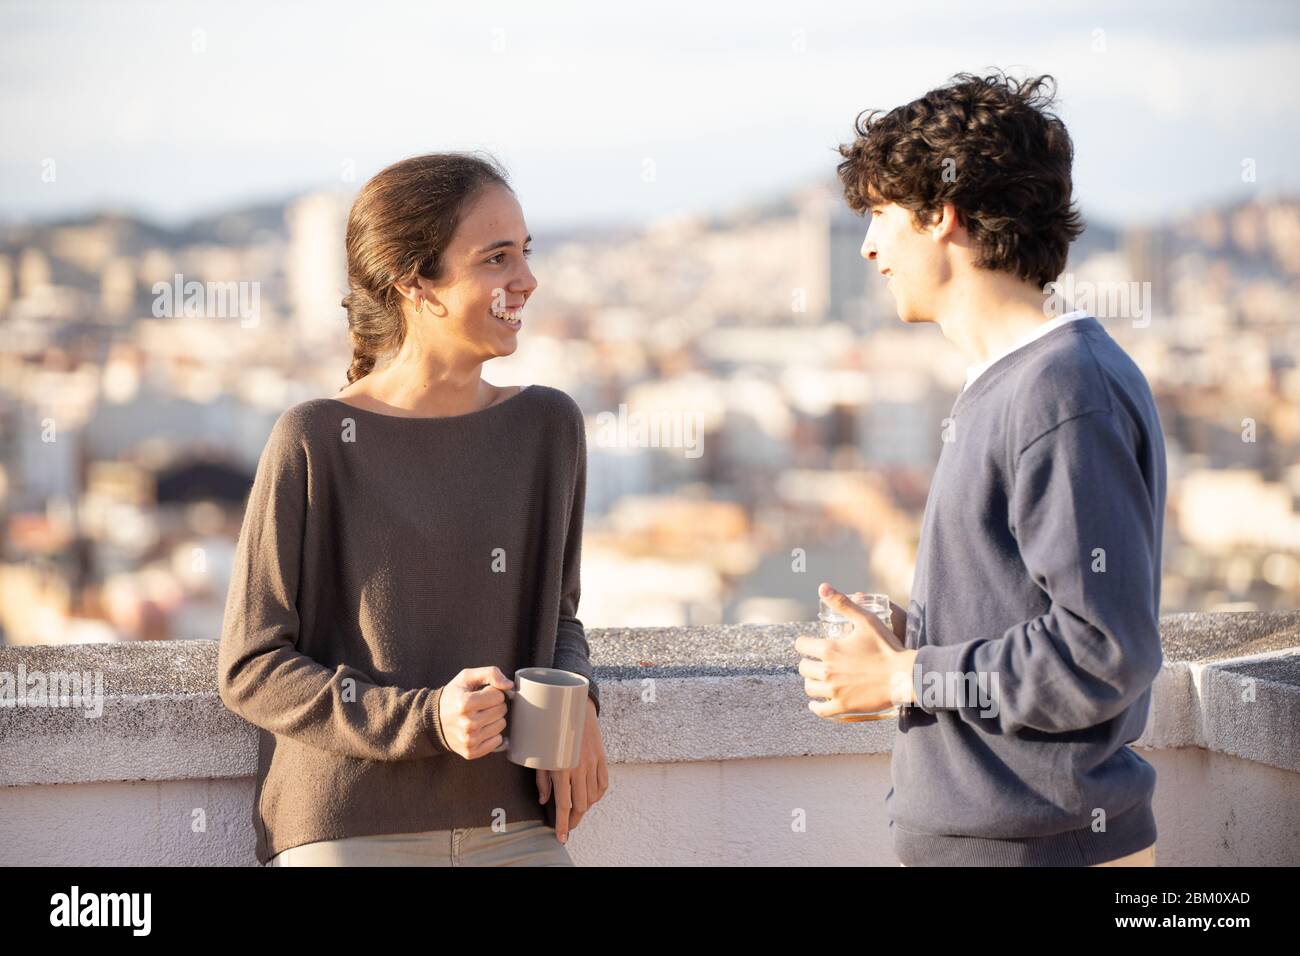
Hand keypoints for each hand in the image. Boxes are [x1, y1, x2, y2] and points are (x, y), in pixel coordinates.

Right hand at [437, 666, 512, 759]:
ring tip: (480, 716)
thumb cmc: (454, 696)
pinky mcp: (471, 752)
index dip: (493, 692)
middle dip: (495, 705)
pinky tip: (481, 729)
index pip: (499, 696)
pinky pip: (498, 741)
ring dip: (494, 719)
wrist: (433, 721)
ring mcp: (469, 740)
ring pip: (501, 725)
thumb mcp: (467, 677)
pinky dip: (492, 734)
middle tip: (481, 705)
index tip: (482, 694)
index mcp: (465, 703)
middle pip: (501, 711)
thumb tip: (510, 685)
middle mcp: (467, 724)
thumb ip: (490, 673)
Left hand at [536, 696, 607, 843]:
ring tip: (577, 808)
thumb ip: (543, 779)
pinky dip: (597, 795)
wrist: (574, 707)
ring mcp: (592, 763)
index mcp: (561, 768)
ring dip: (585, 807)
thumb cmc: (551, 730)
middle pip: (581, 806)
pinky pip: (603, 785)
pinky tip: (590, 796)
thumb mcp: (541, 754)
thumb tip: (545, 801)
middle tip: (568, 824)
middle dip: (574, 820)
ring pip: (592, 797)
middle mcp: (579, 768)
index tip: (562, 837)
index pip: (564, 805)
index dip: (563, 824)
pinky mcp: (601, 758)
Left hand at [796, 583, 917, 717]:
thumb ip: (842, 603)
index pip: (801, 645)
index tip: (811, 645)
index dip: (805, 644)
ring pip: (809, 687)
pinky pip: (820, 710)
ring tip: (820, 679)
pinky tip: (817, 703)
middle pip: (803, 668)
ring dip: (812, 682)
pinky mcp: (844, 706)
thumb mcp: (865, 620)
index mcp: (829, 649)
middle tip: (818, 663)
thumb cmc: (887, 646)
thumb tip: (822, 587)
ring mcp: (834, 690)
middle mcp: (827, 670)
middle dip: (809, 663)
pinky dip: (816, 706)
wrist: (905, 675)